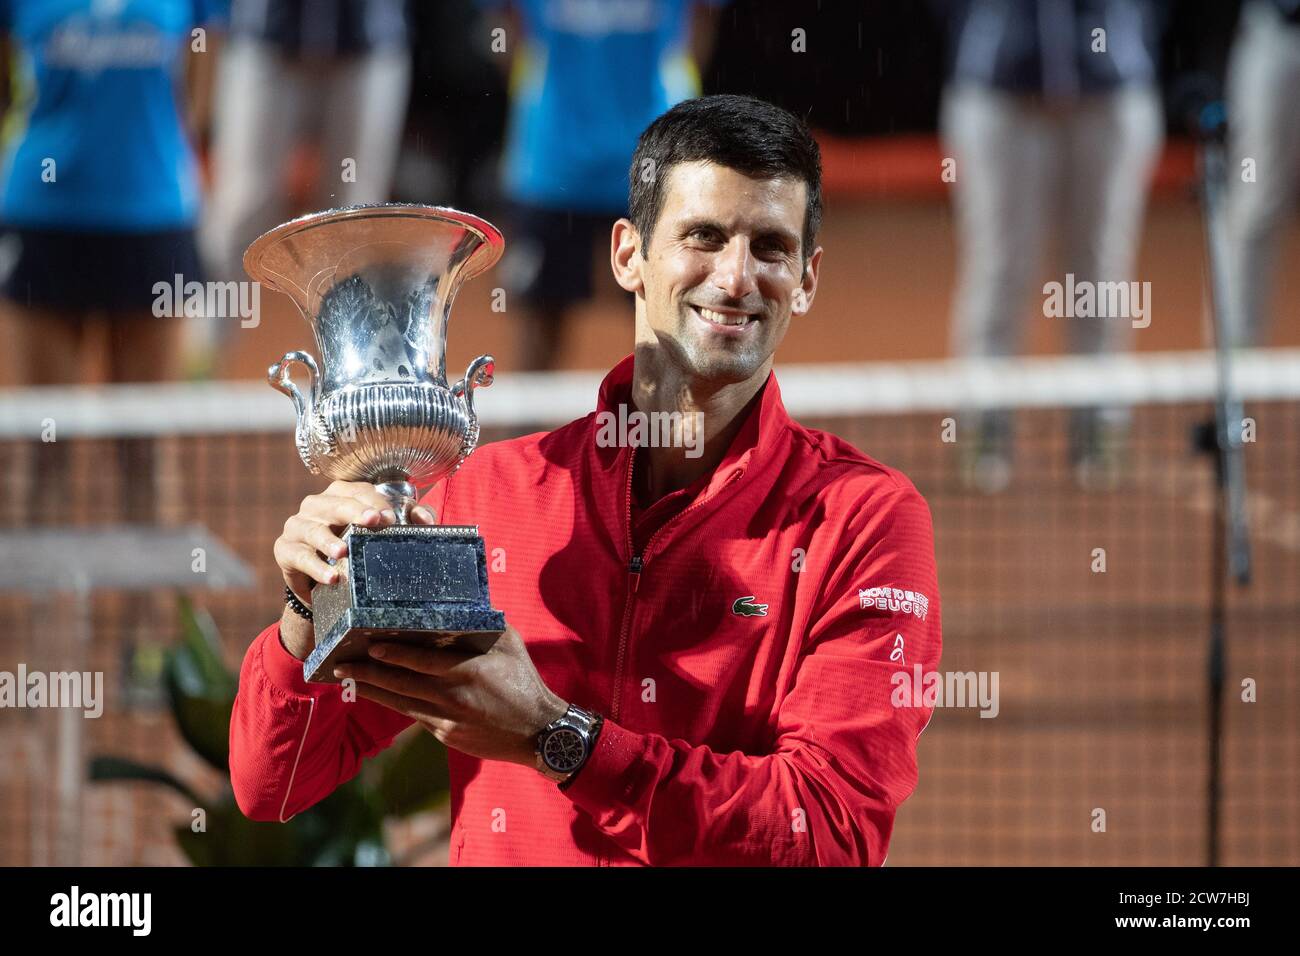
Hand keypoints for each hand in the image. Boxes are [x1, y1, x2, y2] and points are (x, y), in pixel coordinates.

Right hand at [272, 480, 437, 658]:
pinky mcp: (285, 549)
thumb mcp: (381, 534)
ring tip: (344, 551)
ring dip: (329, 540)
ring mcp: (298, 525)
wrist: (325, 584)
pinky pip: (300, 556)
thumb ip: (408, 520)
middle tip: (372, 521)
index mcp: (341, 494)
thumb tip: (426, 518)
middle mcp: (317, 505)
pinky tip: (331, 577)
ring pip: (313, 528)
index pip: (358, 490)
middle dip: (355, 511)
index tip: (390, 518)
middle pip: (336, 503)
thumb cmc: (358, 550)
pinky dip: (316, 568)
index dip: (374, 501)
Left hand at [333, 624, 568, 768]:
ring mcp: (447, 719)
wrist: (537, 733)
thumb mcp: (509, 645)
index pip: (421, 661)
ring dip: (372, 690)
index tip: (369, 648)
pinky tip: (379, 695)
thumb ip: (480, 625)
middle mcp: (452, 696)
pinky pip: (414, 716)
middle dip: (368, 674)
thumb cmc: (524, 681)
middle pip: (401, 684)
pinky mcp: (446, 735)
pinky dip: (393, 704)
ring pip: (400, 703)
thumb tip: (455, 604)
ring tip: (348, 679)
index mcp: (468, 671)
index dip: (392, 655)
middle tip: (341, 665)